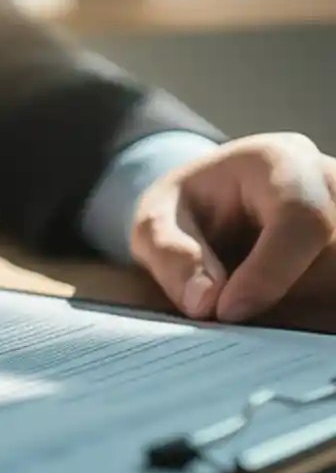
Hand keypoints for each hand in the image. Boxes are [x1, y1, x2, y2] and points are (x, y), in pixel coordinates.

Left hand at [131, 133, 335, 323]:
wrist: (219, 203)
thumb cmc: (190, 207)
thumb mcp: (155, 220)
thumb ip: (170, 253)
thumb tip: (204, 302)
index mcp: (283, 161)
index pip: (302, 217)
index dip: (269, 273)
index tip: (226, 311)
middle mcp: (331, 183)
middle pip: (329, 259)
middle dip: (279, 298)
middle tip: (229, 310)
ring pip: (335, 283)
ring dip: (297, 309)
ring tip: (248, 298)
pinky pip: (335, 298)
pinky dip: (311, 312)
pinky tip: (279, 307)